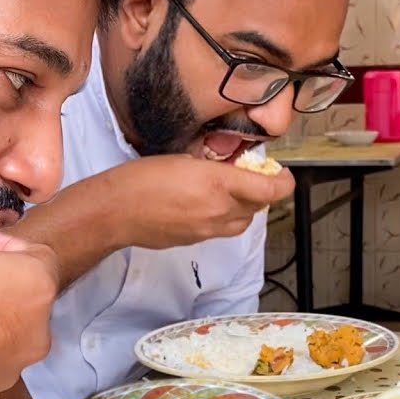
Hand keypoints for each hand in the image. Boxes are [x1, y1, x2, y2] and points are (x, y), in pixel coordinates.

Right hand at [102, 154, 293, 249]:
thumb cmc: (141, 179)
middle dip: (261, 192)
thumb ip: (214, 166)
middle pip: (259, 207)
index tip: (281, 174)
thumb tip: (230, 168)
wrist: (116, 212)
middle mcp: (219, 211)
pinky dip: (224, 217)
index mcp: (219, 185)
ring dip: (245, 207)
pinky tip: (206, 204)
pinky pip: (222, 230)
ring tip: (229, 191)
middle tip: (252, 176)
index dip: (283, 182)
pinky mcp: (197, 241)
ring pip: (243, 222)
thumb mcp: (184, 158)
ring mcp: (209, 230)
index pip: (270, 190)